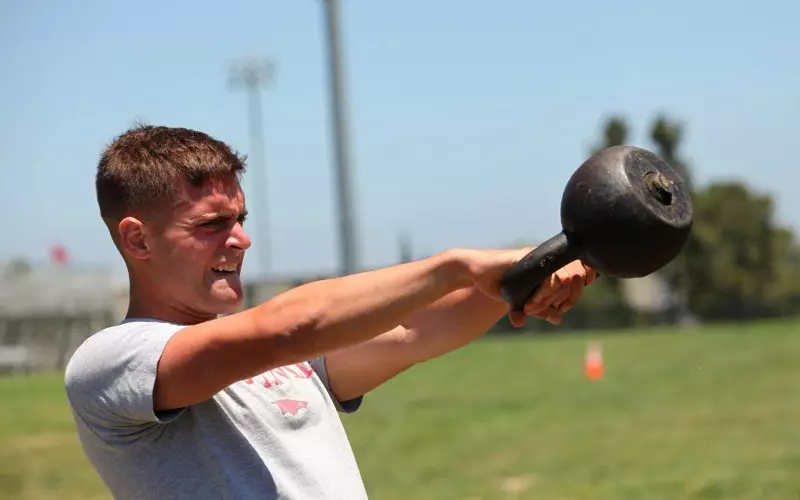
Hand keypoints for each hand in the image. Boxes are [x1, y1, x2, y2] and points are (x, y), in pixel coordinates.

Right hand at [462, 248, 596, 326]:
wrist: (479, 274)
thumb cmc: (502, 286)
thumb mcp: (524, 302)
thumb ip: (541, 309)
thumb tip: (558, 319)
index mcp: (553, 269)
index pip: (580, 280)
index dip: (574, 297)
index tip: (560, 309)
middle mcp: (549, 261)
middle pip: (575, 281)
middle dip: (560, 301)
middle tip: (538, 310)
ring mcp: (539, 258)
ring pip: (563, 280)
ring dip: (548, 300)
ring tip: (530, 307)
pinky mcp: (529, 257)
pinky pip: (547, 276)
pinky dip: (542, 294)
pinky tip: (529, 303)